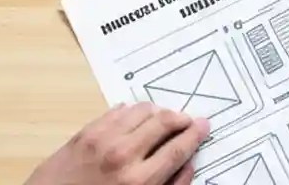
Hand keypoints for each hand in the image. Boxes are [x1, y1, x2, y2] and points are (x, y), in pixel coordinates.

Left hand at [25, 103, 209, 184]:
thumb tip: (188, 165)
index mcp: (140, 181)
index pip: (177, 148)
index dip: (195, 134)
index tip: (204, 125)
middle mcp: (123, 155)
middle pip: (163, 122)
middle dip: (180, 118)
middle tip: (187, 120)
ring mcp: (102, 140)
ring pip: (141, 110)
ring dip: (157, 111)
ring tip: (163, 118)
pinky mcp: (84, 133)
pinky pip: (116, 111)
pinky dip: (131, 111)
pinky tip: (135, 118)